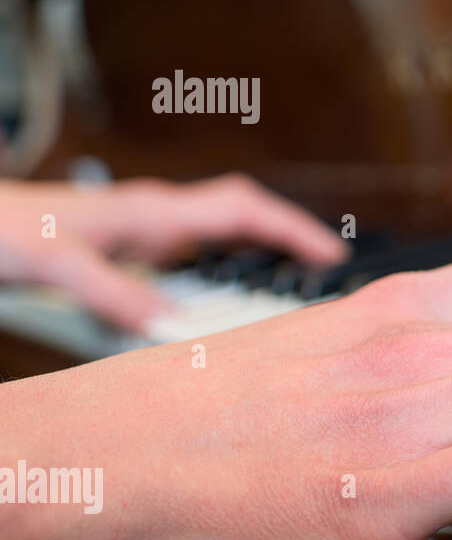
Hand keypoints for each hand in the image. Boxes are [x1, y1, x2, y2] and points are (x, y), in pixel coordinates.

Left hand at [0, 173, 348, 330]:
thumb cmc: (3, 228)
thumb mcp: (55, 263)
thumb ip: (112, 293)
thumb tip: (172, 329)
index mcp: (152, 213)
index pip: (244, 211)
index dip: (293, 230)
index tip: (331, 255)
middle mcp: (155, 217)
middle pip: (243, 219)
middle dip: (287, 241)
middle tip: (324, 272)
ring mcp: (141, 232)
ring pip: (219, 240)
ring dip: (253, 261)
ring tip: (283, 295)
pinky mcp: (126, 248)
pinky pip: (190, 261)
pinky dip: (215, 280)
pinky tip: (209, 312)